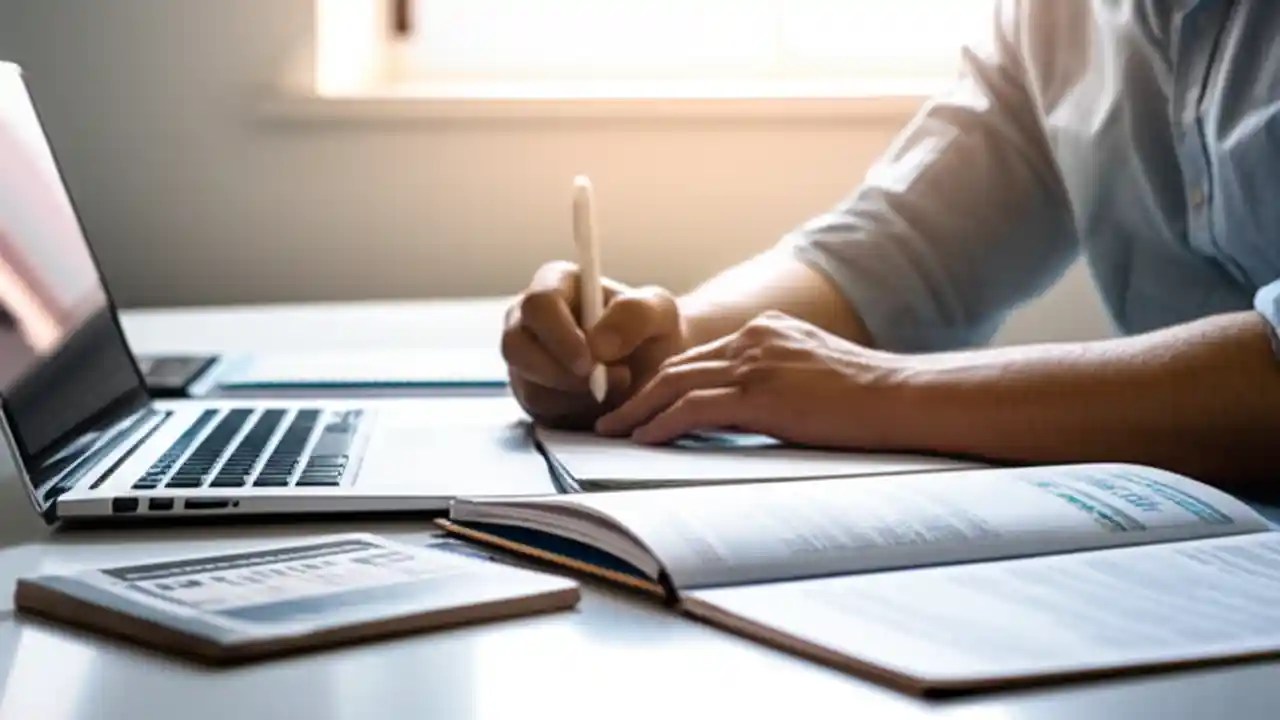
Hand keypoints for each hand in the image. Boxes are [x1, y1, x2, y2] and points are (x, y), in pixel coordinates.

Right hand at [502, 261, 687, 428]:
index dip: (559, 335)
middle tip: (599, 386)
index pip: (538, 304)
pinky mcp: (530, 390)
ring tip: (610, 389)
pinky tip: (598, 403)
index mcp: (555, 284)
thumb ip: (633, 316)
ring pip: (527, 382)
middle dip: (558, 373)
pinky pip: (536, 408)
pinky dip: (571, 411)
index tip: (591, 361)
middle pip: (515, 345)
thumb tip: (596, 344)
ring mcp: (525, 356)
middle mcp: (530, 318)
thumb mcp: (659, 312)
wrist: (654, 369)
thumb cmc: (652, 331)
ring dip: (571, 395)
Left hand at [595, 311, 918, 446]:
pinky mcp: (758, 393)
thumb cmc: (867, 397)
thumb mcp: (811, 375)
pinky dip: (662, 424)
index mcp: (765, 331)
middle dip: (639, 394)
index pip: (699, 357)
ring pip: (676, 384)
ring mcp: (754, 363)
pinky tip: (644, 441)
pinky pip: (693, 408)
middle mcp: (753, 339)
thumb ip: (773, 381)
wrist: (899, 397)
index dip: (664, 382)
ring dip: (638, 411)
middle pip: (678, 367)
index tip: (642, 403)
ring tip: (614, 433)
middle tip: (612, 419)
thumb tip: (746, 411)